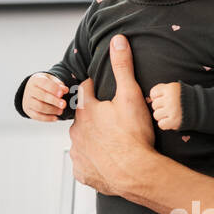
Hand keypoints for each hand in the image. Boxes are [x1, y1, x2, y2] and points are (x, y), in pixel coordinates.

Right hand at [22, 72, 68, 120]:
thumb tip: (65, 90)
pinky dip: (47, 118)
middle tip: (64, 104)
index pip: (44, 83)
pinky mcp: (28, 110)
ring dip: (52, 110)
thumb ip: (59, 84)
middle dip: (54, 101)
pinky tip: (55, 118)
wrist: (33, 89)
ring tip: (61, 111)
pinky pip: (37, 116)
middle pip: (41, 96)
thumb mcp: (52, 80)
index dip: (53, 88)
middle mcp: (29, 90)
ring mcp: (27, 101)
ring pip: (39, 107)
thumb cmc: (45, 84)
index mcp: (36, 80)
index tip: (62, 94)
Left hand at [68, 34, 154, 195]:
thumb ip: (122, 67)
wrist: (137, 173)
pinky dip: (94, 160)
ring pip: (82, 139)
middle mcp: (76, 130)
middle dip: (95, 115)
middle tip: (113, 119)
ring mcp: (77, 152)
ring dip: (93, 137)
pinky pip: (85, 162)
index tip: (101, 89)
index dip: (95, 87)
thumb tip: (117, 40)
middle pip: (83, 116)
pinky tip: (107, 159)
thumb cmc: (134, 135)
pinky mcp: (82, 171)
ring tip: (112, 140)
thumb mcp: (131, 95)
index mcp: (85, 110)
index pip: (85, 90)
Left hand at [148, 81, 182, 129]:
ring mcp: (172, 110)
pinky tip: (171, 120)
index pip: (153, 93)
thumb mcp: (175, 88)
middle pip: (154, 105)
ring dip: (162, 116)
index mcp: (170, 88)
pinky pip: (161, 124)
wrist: (200, 108)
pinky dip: (165, 124)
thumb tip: (149, 97)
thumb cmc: (185, 98)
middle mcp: (170, 99)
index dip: (157, 97)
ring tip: (170, 114)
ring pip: (156, 115)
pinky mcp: (174, 120)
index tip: (163, 99)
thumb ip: (162, 90)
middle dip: (160, 107)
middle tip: (169, 107)